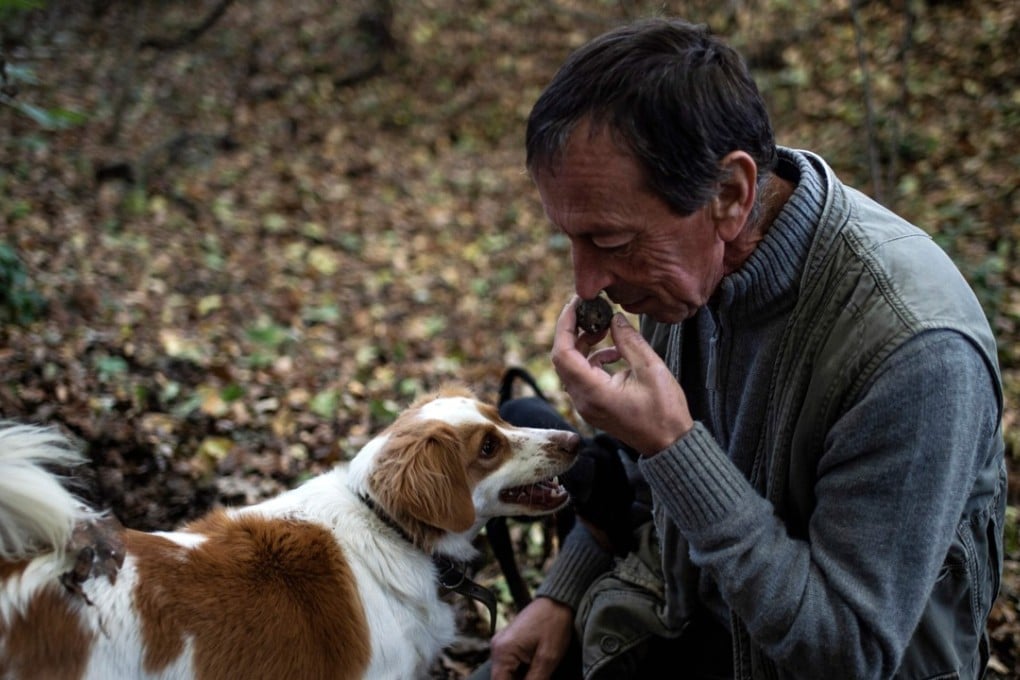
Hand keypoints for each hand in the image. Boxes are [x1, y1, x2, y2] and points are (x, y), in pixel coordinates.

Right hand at [489, 597, 574, 678]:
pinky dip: (522, 671)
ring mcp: (501, 644)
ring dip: (521, 678)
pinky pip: (510, 665)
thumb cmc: (554, 624)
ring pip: (507, 674)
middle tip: (540, 675)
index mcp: (503, 651)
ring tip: (540, 670)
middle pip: (501, 679)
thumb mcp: (547, 659)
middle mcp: (497, 647)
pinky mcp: (508, 643)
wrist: (559, 601)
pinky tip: (536, 668)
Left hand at [551, 297, 693, 455]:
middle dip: (574, 332)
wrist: (670, 444)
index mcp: (593, 392)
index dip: (565, 325)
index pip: (563, 353)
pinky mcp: (594, 406)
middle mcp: (583, 400)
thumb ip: (629, 341)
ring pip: (572, 367)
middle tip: (591, 312)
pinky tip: (615, 354)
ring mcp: (586, 405)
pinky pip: (583, 377)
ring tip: (605, 330)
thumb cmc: (664, 411)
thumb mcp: (651, 369)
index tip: (576, 305)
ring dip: (584, 345)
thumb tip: (613, 318)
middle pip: (563, 359)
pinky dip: (593, 360)